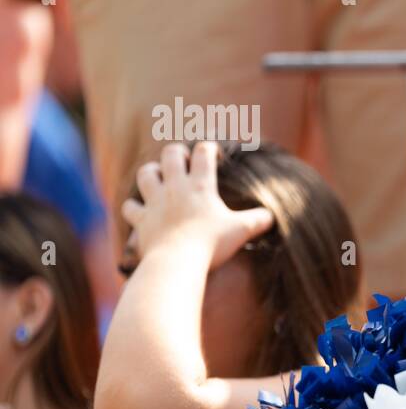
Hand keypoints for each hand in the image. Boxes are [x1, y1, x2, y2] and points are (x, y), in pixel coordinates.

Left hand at [121, 142, 272, 267]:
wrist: (178, 260)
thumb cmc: (212, 243)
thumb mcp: (242, 230)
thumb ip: (259, 220)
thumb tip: (272, 216)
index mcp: (200, 185)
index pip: (203, 153)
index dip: (209, 147)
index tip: (214, 152)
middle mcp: (175, 187)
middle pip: (170, 154)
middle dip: (176, 152)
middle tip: (183, 160)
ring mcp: (155, 202)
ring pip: (146, 174)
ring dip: (151, 172)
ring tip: (158, 176)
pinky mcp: (142, 220)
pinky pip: (130, 206)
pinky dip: (133, 206)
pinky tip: (139, 209)